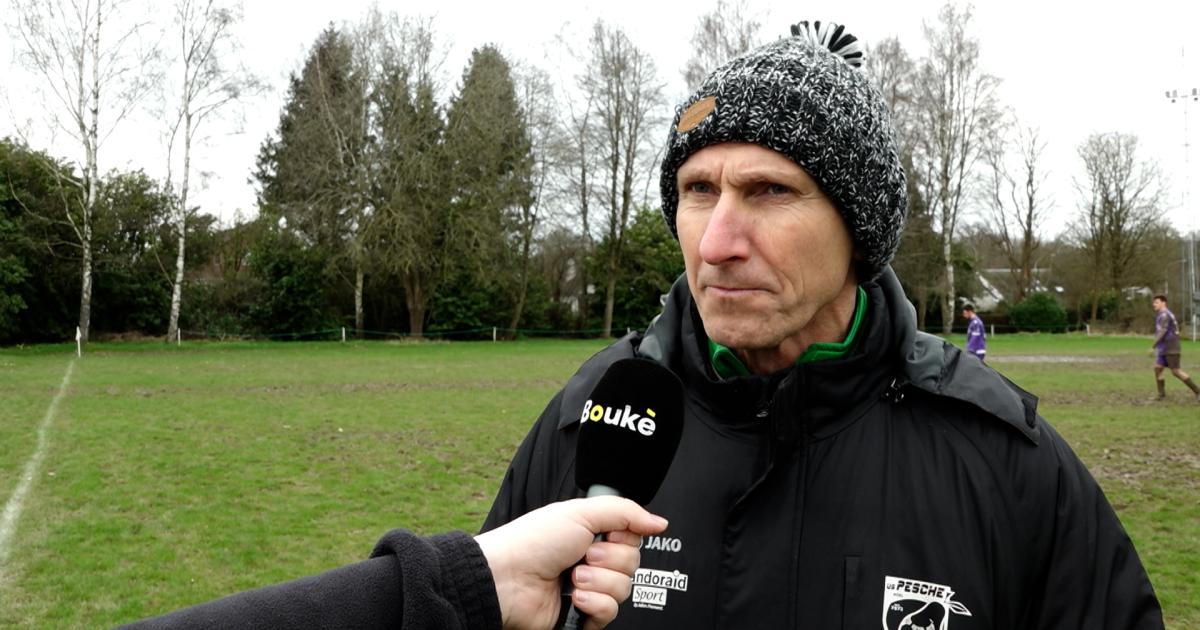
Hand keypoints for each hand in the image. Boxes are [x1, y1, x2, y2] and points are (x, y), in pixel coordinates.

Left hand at [475, 497, 667, 629]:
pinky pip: (610, 613)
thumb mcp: (582, 512)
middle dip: (610, 560)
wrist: (507, 578)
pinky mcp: (583, 617)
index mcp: (592, 534)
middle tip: (583, 556)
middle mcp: (591, 562)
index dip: (623, 539)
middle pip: (632, 564)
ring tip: (573, 579)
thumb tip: (659, 521)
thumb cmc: (533, 542)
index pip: (632, 538)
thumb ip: (626, 512)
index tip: (604, 535)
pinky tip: (575, 598)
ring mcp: (588, 590)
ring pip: (624, 590)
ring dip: (599, 582)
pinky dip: (595, 605)